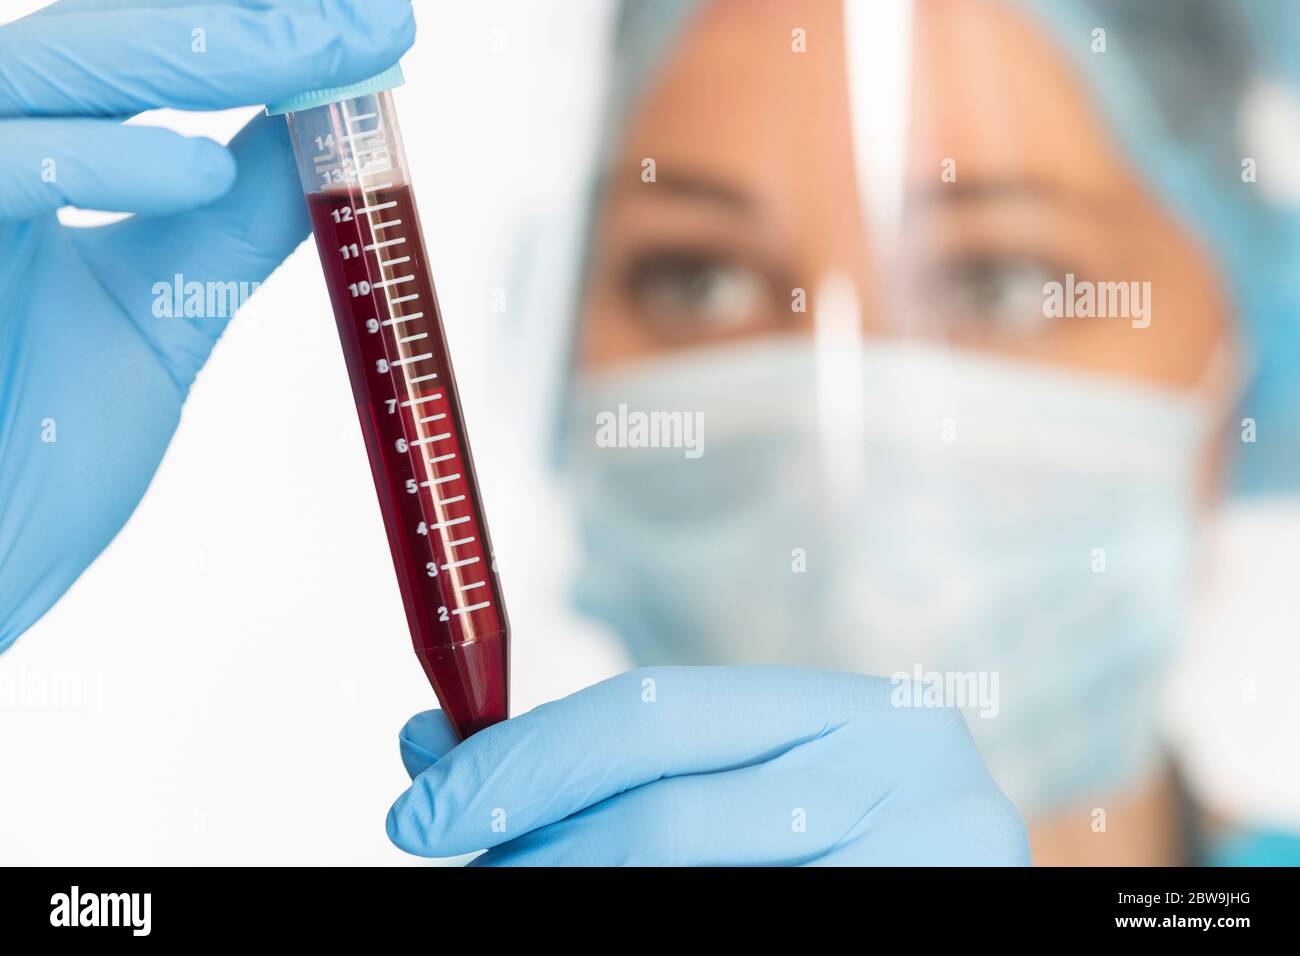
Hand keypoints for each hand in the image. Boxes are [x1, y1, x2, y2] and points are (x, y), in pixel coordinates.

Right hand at [0, 0, 414, 648]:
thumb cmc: (33, 454)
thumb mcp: (161, 314)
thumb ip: (231, 224)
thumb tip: (325, 141)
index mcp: (24, 157)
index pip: (142, 53)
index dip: (258, 31)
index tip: (371, 30)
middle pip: (102, 34)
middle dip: (246, 21)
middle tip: (368, 22)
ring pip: (48, 65)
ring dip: (195, 49)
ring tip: (318, 53)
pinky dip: (94, 158)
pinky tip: (196, 167)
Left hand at [387, 666, 1030, 864]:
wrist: (947, 898)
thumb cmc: (835, 848)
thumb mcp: (743, 786)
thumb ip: (602, 761)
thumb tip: (428, 748)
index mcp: (863, 712)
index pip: (661, 712)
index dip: (527, 760)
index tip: (421, 808)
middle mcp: (909, 778)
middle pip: (667, 818)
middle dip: (538, 845)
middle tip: (465, 868)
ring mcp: (932, 862)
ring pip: (689, 890)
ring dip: (579, 887)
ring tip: (523, 883)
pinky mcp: (931, 920)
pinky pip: (737, 928)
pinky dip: (655, 920)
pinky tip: (619, 911)